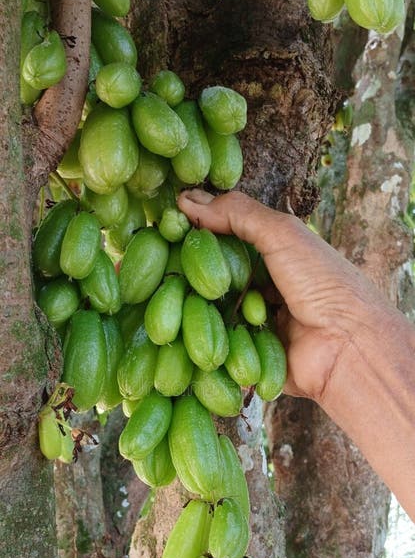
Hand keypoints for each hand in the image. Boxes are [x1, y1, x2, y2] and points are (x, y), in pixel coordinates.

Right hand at [177, 189, 385, 402]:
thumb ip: (237, 213)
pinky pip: (218, 347)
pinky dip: (204, 340)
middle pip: (214, 280)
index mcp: (274, 256)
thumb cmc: (323, 283)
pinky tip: (177, 333)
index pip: (225, 242)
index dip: (197, 236)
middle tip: (157, 270)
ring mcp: (256, 326)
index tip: (162, 231)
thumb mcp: (282, 234)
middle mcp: (263, 289)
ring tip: (163, 302)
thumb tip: (186, 199)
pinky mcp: (249, 359)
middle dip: (189, 277)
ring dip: (194, 310)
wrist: (347, 347)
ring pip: (211, 315)